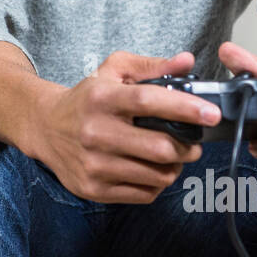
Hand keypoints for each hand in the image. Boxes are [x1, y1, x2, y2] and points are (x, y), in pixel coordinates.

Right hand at [30, 50, 218, 203]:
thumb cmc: (86, 98)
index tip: (211, 113)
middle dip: (188, 148)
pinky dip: (156, 184)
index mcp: (102, 98)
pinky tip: (151, 170)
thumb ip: (151, 66)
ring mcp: (94, 165)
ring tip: (172, 157)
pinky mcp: (93, 189)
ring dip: (174, 167)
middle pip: (159, 148)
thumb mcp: (113, 71)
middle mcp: (95, 132)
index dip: (185, 108)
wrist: (45, 127)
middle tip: (193, 144)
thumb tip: (187, 61)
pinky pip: (143, 194)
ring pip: (156, 175)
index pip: (148, 102)